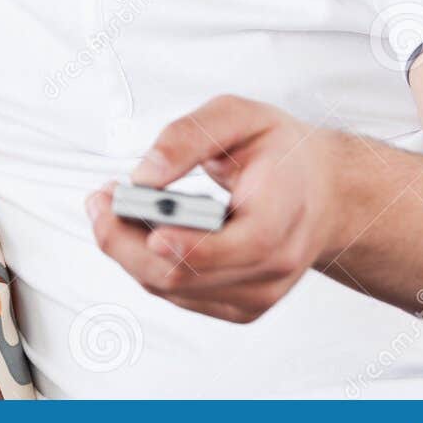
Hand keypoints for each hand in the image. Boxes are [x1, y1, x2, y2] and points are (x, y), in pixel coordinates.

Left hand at [85, 94, 343, 322]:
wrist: (322, 194)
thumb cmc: (281, 153)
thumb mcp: (240, 116)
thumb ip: (189, 136)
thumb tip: (144, 175)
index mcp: (285, 214)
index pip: (243, 246)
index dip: (191, 245)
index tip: (152, 230)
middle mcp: (274, 265)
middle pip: (185, 274)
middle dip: (128, 240)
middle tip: (100, 200)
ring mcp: (257, 294)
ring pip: (170, 288)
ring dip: (129, 249)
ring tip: (113, 204)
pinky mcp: (237, 306)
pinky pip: (175, 293)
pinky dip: (146, 261)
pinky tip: (140, 227)